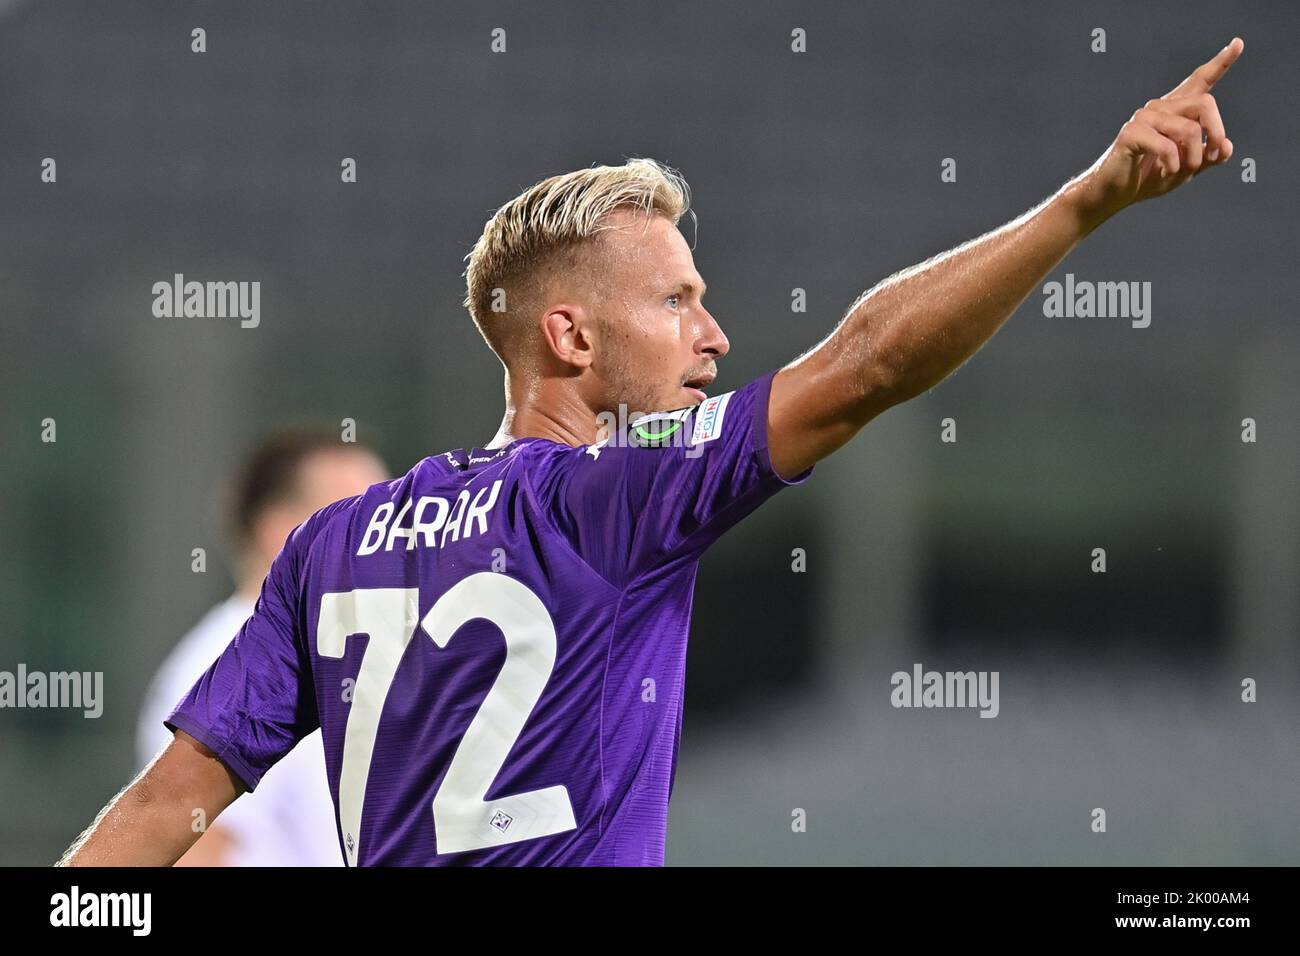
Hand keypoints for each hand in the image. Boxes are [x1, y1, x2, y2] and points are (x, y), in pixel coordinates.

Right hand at [1071, 37, 1243, 225]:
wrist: (1113, 193)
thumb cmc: (1147, 178)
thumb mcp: (1186, 168)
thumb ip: (1208, 157)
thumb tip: (1226, 147)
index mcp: (1174, 111)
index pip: (1199, 81)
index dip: (1221, 62)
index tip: (1238, 43)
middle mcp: (1160, 107)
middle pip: (1205, 103)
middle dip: (1216, 132)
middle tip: (1213, 157)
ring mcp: (1144, 117)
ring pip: (1189, 129)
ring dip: (1192, 158)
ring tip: (1181, 172)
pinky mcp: (1131, 133)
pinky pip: (1167, 147)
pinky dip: (1173, 165)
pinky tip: (1166, 172)